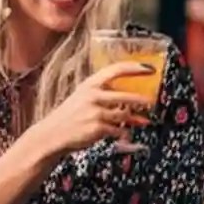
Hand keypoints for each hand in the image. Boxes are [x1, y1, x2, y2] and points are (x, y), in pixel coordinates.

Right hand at [26, 62, 152, 155]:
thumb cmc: (69, 116)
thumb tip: (126, 98)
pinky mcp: (97, 128)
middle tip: (151, 102)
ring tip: (144, 121)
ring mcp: (95, 112)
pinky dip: (124, 132)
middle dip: (141, 100)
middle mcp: (93, 96)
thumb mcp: (82, 97)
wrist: (52, 135)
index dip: (135, 68)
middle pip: (125, 95)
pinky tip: (126, 134)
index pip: (116, 69)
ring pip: (124, 114)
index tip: (150, 69)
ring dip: (135, 119)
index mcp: (89, 84)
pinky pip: (119, 130)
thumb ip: (102, 94)